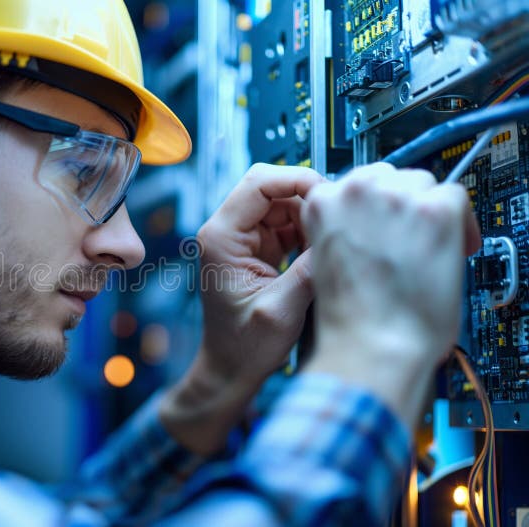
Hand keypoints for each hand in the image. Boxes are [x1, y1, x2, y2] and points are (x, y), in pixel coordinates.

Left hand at [160, 164, 324, 454]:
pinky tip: (324, 250)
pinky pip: (288, 225)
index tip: (330, 195)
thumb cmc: (244, 348)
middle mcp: (228, 231)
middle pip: (273, 187)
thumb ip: (309, 270)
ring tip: (334, 239)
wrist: (230, 371)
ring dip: (312, 216)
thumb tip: (340, 235)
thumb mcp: (282, 310)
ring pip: (284, 204)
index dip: (298, 180)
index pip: (259, 183)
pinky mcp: (258, 250)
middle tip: (339, 217)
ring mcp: (243, 239)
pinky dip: (309, 232)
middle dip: (309, 197)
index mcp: (221, 238)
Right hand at [301, 163, 480, 427]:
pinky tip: (453, 251)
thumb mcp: (328, 261)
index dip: (373, 207)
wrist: (372, 345)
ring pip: (423, 184)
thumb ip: (346, 231)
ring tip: (430, 248)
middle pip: (390, 177)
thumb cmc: (349, 319)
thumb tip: (376, 223)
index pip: (353, 184)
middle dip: (401, 205)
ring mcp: (397, 198)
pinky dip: (461, 224)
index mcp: (322, 204)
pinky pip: (456, 197)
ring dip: (428, 211)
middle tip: (410, 239)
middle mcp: (356, 192)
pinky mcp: (435, 210)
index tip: (384, 223)